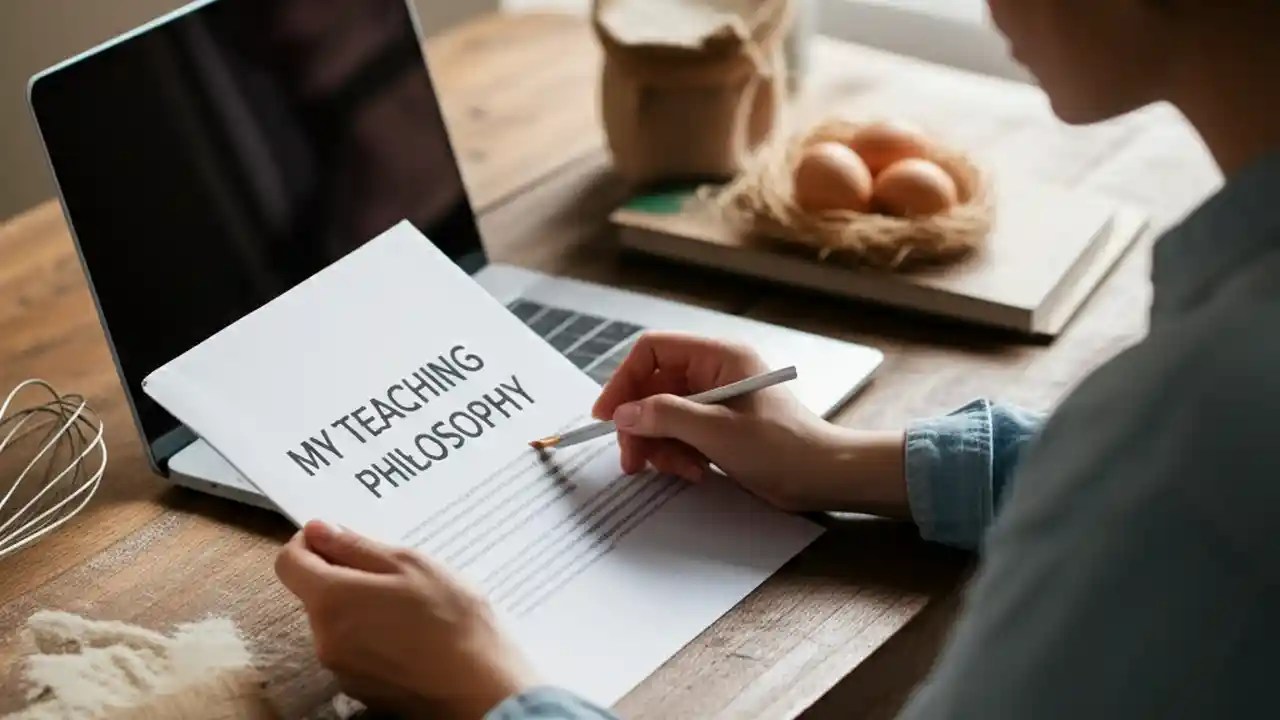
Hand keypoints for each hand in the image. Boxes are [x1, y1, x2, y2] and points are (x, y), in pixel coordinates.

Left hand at [275, 521, 536, 718]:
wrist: (480, 689)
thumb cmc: (453, 621)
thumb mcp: (411, 565)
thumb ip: (357, 547)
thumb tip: (318, 530)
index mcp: (332, 600)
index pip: (289, 562)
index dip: (308, 542)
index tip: (337, 537)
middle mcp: (324, 638)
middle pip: (316, 593)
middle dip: (346, 576)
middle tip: (396, 575)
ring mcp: (340, 668)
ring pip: (337, 622)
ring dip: (362, 607)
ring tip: (411, 608)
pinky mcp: (358, 688)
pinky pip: (354, 650)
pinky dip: (373, 636)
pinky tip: (410, 636)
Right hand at [593, 332, 908, 515]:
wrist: (822, 477)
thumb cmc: (781, 447)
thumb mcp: (717, 431)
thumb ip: (665, 417)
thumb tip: (622, 414)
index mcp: (718, 355)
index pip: (653, 351)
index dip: (624, 380)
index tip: (608, 416)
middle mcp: (713, 371)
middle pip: (652, 387)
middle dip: (640, 424)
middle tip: (634, 461)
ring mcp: (715, 400)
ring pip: (661, 415)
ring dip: (659, 445)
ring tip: (677, 470)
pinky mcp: (718, 427)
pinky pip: (679, 434)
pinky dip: (677, 454)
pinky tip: (695, 472)